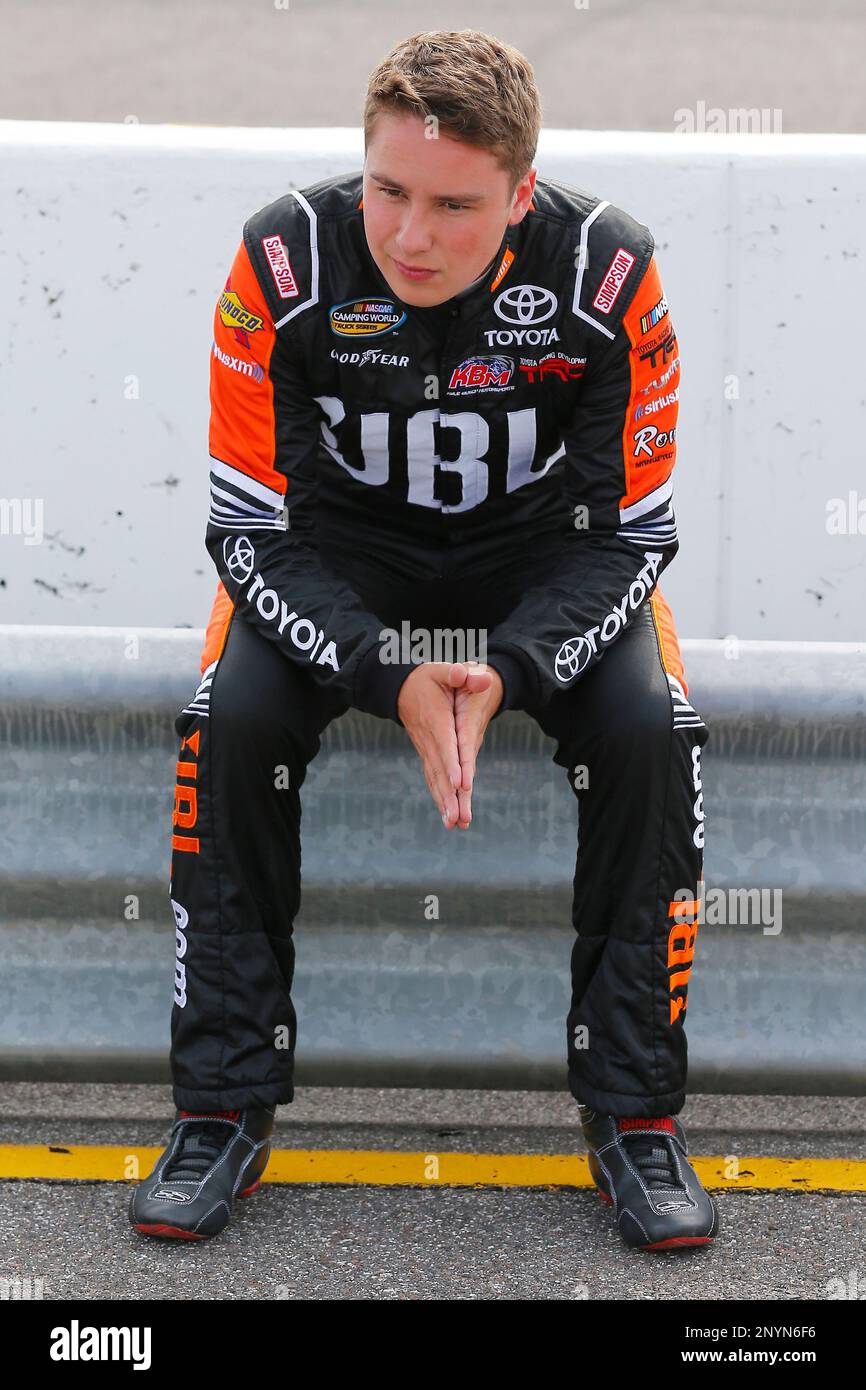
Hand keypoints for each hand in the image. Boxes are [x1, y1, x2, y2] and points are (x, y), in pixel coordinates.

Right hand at [397, 662, 496, 829]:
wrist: (399, 687)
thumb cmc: (426, 677)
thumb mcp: (442, 670)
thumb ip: (459, 673)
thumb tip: (479, 678)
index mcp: (435, 718)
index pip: (445, 743)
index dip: (452, 763)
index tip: (460, 783)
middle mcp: (428, 739)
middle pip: (439, 770)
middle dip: (449, 795)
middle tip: (458, 817)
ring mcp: (425, 750)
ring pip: (435, 779)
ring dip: (444, 802)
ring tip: (454, 824)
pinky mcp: (426, 755)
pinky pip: (432, 779)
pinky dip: (439, 798)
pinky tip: (448, 816)